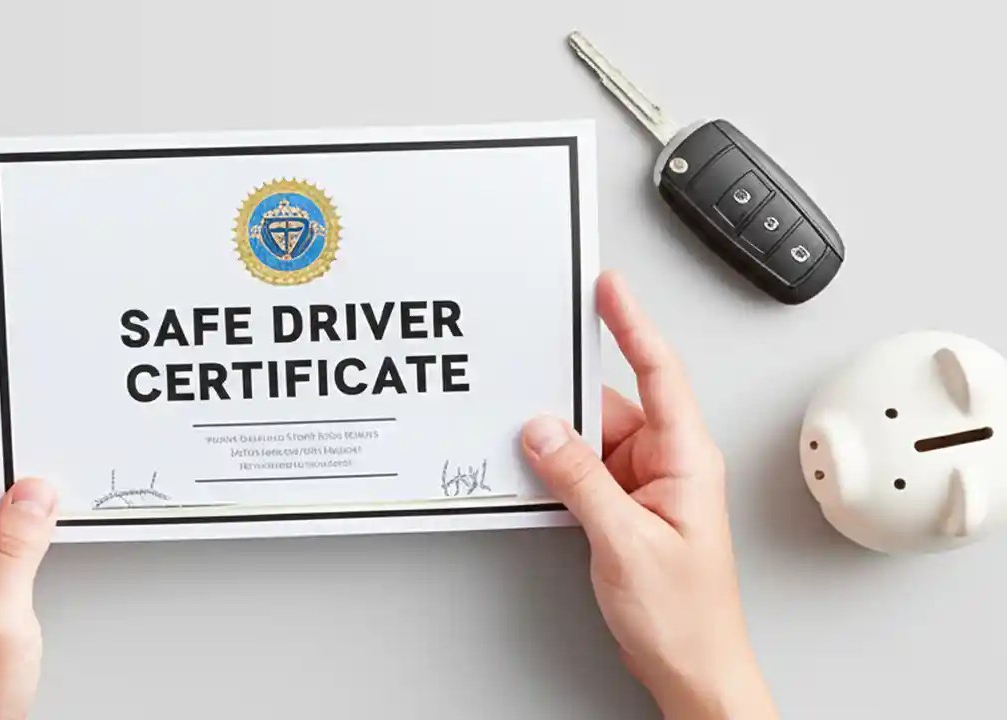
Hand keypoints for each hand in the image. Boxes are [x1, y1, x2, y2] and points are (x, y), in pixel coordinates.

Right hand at [521, 272, 776, 719]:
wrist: (694, 669)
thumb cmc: (686, 617)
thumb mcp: (625, 542)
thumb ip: (580, 480)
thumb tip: (543, 431)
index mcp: (687, 458)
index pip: (659, 373)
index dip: (632, 324)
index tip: (609, 289)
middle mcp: (669, 463)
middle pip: (611, 405)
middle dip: (568, 398)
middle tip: (530, 385)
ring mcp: (646, 485)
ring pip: (592, 438)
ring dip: (560, 441)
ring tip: (528, 447)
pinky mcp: (626, 507)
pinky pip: (587, 469)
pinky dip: (560, 468)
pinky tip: (541, 474)